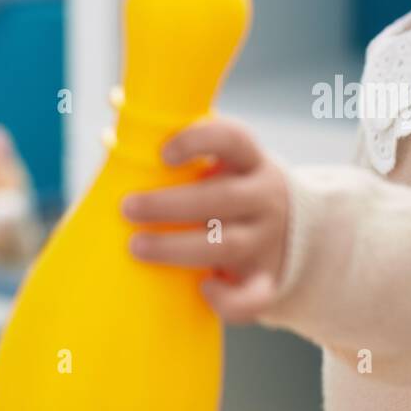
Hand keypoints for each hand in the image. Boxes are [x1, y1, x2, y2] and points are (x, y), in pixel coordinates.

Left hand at [120, 114, 289, 323]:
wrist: (296, 233)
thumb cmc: (233, 189)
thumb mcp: (224, 164)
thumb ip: (181, 148)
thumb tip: (114, 110)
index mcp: (253, 162)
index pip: (234, 140)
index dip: (199, 141)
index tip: (163, 153)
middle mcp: (266, 198)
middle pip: (221, 199)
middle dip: (168, 205)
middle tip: (126, 208)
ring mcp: (269, 241)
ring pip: (225, 246)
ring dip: (176, 248)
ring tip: (136, 247)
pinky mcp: (269, 279)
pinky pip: (254, 297)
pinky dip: (229, 300)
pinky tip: (203, 288)